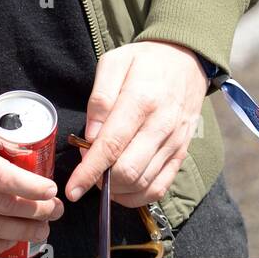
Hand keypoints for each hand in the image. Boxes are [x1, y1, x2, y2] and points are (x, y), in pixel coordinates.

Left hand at [66, 41, 207, 208]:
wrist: (185, 61)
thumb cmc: (144, 61)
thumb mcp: (114, 63)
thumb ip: (100, 99)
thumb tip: (91, 136)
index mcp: (141, 99)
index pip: (111, 145)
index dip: (89, 171)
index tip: (72, 188)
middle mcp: (161, 125)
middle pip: (127, 171)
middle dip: (101, 180)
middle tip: (88, 168)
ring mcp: (174, 143)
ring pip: (143, 184)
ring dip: (117, 190)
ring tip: (102, 176)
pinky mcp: (181, 154)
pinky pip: (160, 188)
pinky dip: (137, 196)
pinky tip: (121, 189)